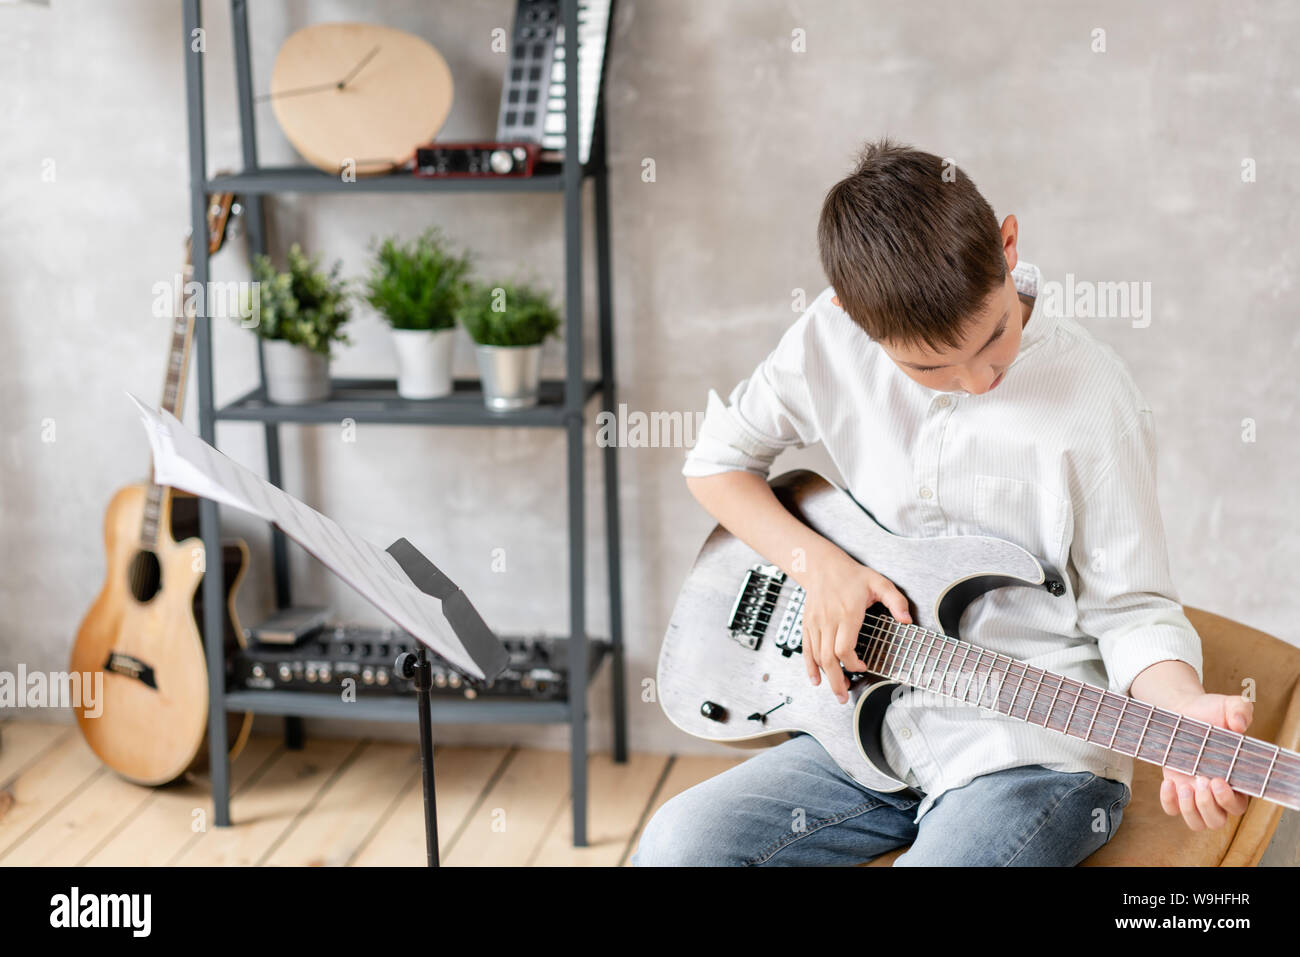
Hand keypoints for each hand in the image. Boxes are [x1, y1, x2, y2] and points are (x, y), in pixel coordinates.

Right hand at [800, 554, 911, 704]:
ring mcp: (815, 623)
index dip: (853, 664)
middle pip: (829, 658)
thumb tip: (906, 620)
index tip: (863, 668)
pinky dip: (810, 667)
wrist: (822, 565)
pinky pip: (806, 649)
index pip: (844, 648)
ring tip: (837, 690)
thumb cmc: (851, 575)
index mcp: (847, 614)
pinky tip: (815, 679)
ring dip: (827, 677)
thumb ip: (896, 601)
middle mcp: (828, 620)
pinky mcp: (807, 624)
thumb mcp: (879, 583)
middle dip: (837, 681)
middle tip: (844, 696)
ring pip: (817, 657)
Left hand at [1157, 692, 1254, 829]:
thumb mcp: (1228, 705)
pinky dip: (1169, 802)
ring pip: (1197, 822)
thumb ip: (1240, 710)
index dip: (1229, 801)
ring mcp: (1194, 792)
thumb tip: (1239, 724)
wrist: (1183, 711)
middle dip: (1208, 806)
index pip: (1238, 806)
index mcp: (1235, 779)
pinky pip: (1172, 810)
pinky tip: (1168, 782)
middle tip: (1201, 779)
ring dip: (1190, 810)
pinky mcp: (1175, 788)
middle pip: (1218, 820)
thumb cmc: (1210, 712)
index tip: (1218, 780)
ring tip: (1184, 786)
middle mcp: (1216, 792)